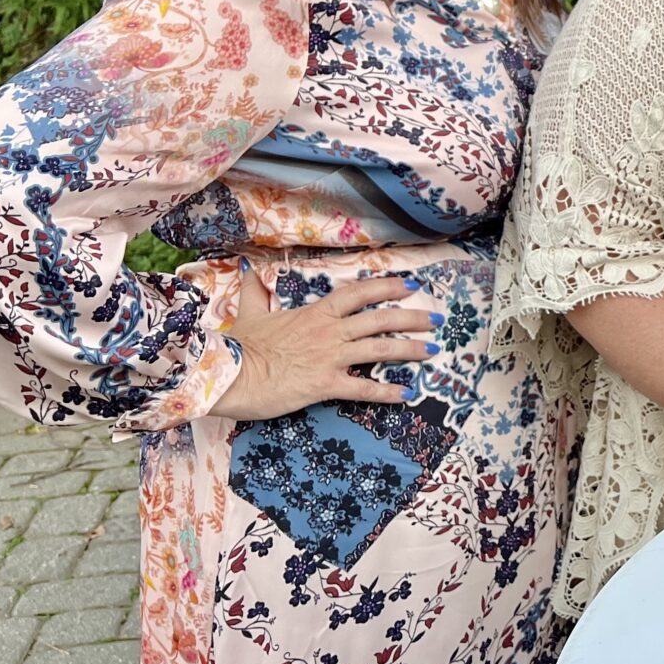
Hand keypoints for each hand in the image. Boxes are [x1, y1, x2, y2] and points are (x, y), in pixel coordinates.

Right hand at [212, 275, 441, 420]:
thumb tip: (246, 268)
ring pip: (380, 348)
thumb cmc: (238, 346)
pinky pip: (363, 388)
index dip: (388, 287)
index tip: (411, 285)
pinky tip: (406, 395)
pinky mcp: (325, 384)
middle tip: (437, 320)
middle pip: (380, 318)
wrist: (227, 374)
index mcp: (316, 313)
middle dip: (412, 318)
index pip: (359, 293)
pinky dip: (387, 392)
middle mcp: (329, 331)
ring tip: (432, 350)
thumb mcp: (249, 313)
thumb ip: (254, 292)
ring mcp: (330, 357)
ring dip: (410, 349)